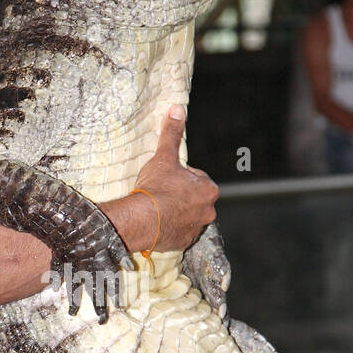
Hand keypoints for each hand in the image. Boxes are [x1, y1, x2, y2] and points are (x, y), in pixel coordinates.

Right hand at [133, 107, 218, 251]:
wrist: (143, 219)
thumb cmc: (157, 187)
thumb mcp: (164, 157)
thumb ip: (172, 134)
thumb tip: (177, 109)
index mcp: (209, 189)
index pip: (196, 178)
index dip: (180, 176)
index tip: (167, 178)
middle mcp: (208, 211)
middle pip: (194, 199)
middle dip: (180, 196)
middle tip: (161, 193)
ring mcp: (196, 229)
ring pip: (187, 216)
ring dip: (175, 212)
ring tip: (157, 208)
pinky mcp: (183, 243)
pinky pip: (178, 232)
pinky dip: (170, 228)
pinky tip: (157, 223)